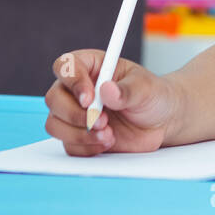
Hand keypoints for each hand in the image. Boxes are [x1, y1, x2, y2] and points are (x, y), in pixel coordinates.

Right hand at [44, 49, 183, 155]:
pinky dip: (86, 147)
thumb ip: (127, 90)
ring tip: (109, 134)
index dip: (73, 82)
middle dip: (76, 114)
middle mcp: (77, 89)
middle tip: (103, 121)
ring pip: (55, 124)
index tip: (89, 99)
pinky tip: (107, 142)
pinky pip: (68, 145)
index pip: (66, 67)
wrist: (161, 121)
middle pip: (53, 98)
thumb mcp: (146, 88)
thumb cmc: (152, 95)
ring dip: (80, 134)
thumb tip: (107, 90)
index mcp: (91, 66)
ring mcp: (75, 114)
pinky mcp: (78, 136)